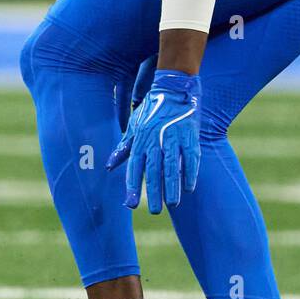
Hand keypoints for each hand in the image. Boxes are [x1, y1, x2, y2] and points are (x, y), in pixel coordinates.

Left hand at [107, 69, 200, 213]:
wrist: (173, 88)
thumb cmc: (152, 110)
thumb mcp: (134, 126)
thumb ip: (123, 147)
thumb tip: (109, 165)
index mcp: (141, 140)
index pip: (134, 167)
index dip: (132, 186)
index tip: (129, 204)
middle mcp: (156, 140)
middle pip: (154, 171)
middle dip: (154, 192)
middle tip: (154, 211)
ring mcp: (174, 138)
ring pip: (172, 167)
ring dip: (172, 187)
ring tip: (172, 204)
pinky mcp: (190, 135)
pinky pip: (191, 158)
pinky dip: (190, 173)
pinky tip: (190, 187)